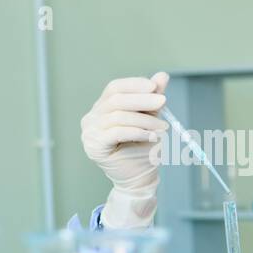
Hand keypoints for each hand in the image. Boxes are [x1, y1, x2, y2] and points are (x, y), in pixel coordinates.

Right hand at [80, 73, 169, 228]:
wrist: (139, 177)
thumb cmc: (143, 148)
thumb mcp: (151, 120)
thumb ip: (153, 99)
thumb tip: (163, 75)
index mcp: (103, 108)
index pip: (114, 88)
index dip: (134, 84)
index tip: (155, 86)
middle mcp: (92, 117)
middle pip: (115, 100)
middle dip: (142, 99)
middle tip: (163, 102)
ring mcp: (89, 131)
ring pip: (118, 116)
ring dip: (144, 120)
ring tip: (163, 127)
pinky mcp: (94, 146)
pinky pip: (116, 132)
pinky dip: (137, 132)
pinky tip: (152, 136)